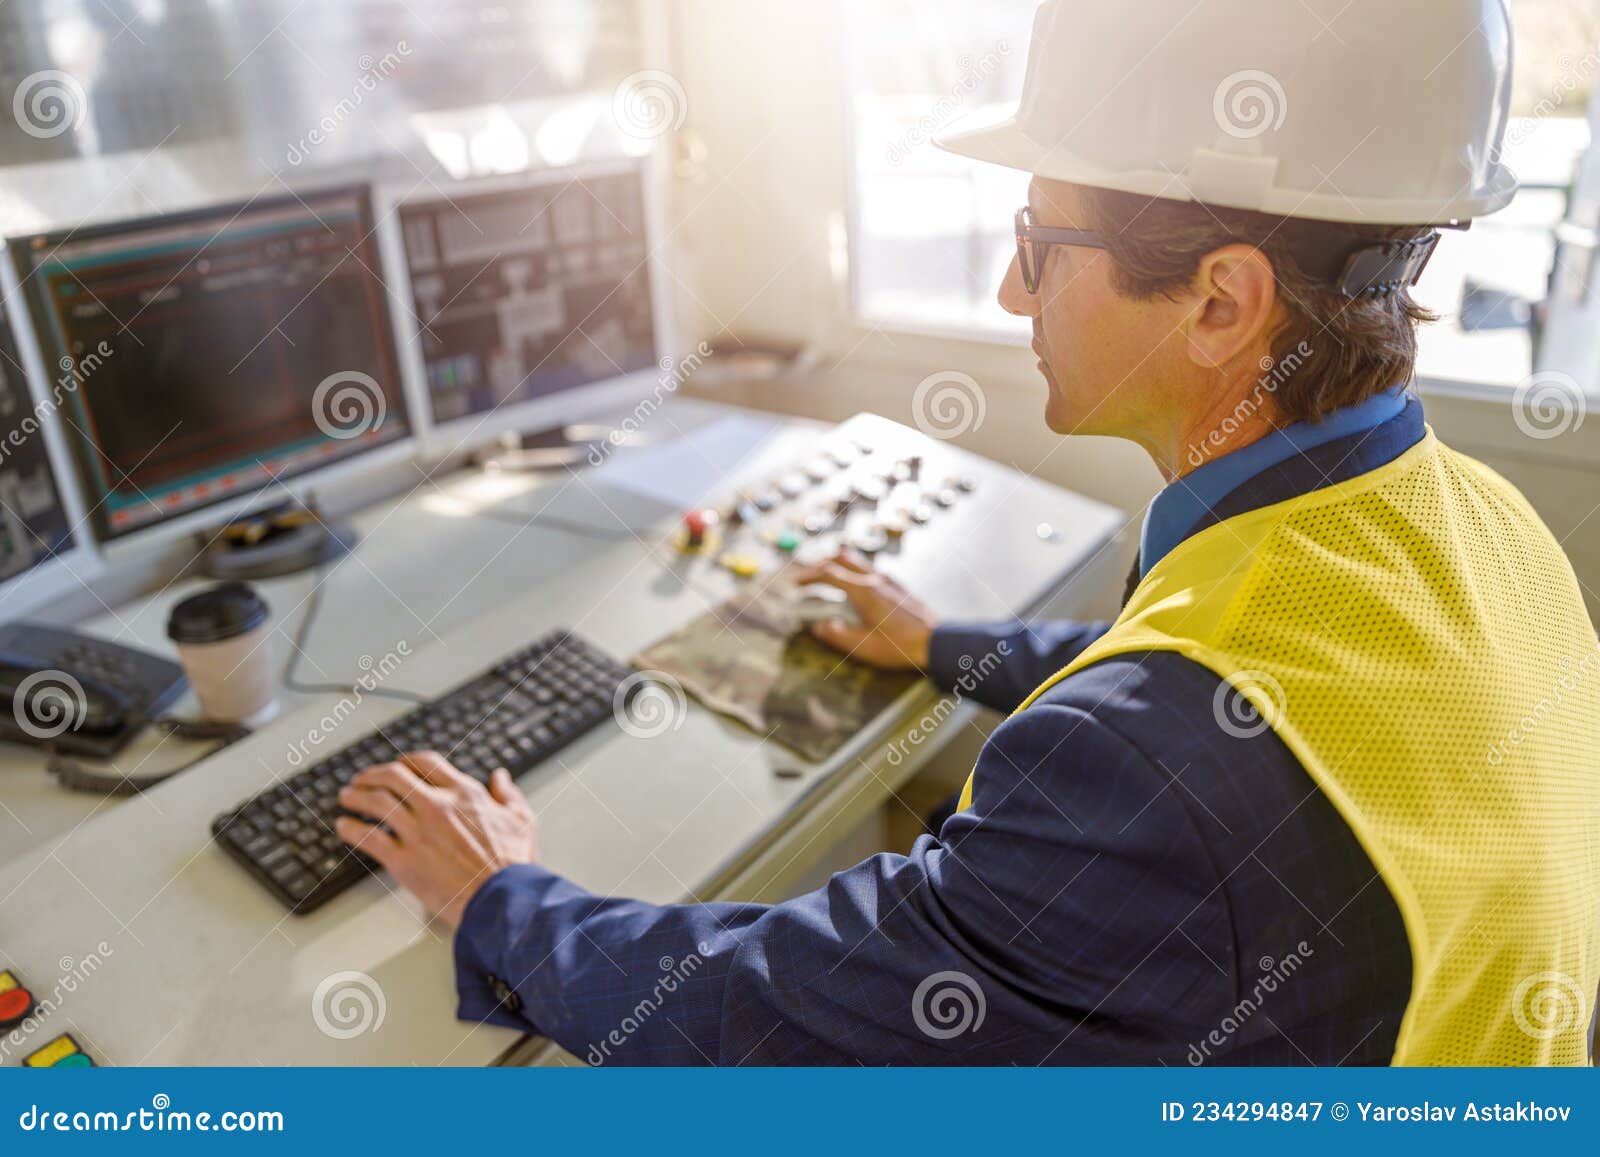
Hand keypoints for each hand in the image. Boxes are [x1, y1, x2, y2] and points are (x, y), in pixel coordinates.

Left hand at [334, 751, 540, 929]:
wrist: (502, 899)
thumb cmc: (514, 864)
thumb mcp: (521, 819)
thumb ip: (508, 793)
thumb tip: (500, 777)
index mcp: (464, 793)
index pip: (425, 763)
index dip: (405, 761)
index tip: (397, 765)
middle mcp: (437, 806)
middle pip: (393, 776)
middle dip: (372, 775)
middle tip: (361, 780)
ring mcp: (418, 832)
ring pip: (376, 803)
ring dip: (356, 796)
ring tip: (346, 797)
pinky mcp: (404, 860)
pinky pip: (369, 838)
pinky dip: (351, 829)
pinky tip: (344, 827)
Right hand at [791, 551, 940, 670]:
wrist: (936, 641)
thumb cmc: (900, 646)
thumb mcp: (864, 647)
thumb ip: (837, 635)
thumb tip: (818, 626)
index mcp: (864, 591)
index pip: (829, 573)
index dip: (809, 576)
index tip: (796, 583)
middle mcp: (876, 579)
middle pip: (843, 557)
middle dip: (822, 564)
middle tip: (811, 578)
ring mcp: (888, 580)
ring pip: (858, 561)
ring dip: (840, 566)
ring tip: (830, 582)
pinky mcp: (897, 585)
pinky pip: (871, 570)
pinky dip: (855, 573)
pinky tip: (856, 591)